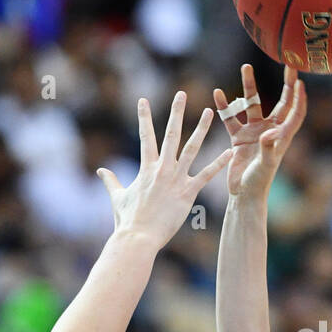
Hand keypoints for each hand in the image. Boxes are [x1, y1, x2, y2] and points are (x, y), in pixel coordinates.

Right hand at [98, 90, 219, 248]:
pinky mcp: (188, 193)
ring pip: (192, 149)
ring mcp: (176, 179)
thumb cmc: (127, 220)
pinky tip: (230, 151)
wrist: (138, 237)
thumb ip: (111, 180)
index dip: (144, 117)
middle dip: (176, 112)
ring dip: (202, 130)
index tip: (144, 99)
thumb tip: (101, 170)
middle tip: (182, 94)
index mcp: (146, 168)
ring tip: (211, 113)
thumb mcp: (117, 197)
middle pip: (171, 134)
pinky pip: (207, 175)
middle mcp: (162, 169)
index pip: (145, 136)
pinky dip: (219, 163)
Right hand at [213, 63, 305, 201]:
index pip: (295, 112)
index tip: (299, 80)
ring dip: (249, 87)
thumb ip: (268, 148)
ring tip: (245, 67)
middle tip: (287, 63)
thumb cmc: (258, 182)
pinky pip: (231, 117)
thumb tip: (270, 133)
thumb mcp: (265, 165)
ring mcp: (254, 132)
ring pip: (252, 104)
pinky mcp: (239, 136)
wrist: (243, 194)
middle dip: (285, 84)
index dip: (299, 97)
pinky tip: (217, 93)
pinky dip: (225, 106)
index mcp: (282, 136)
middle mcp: (270, 130)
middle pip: (280, 102)